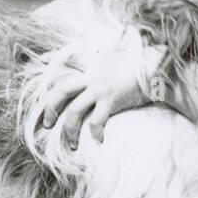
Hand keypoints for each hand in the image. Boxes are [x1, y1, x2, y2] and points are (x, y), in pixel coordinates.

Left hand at [40, 46, 162, 148]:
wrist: (157, 69)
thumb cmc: (140, 63)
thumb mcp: (116, 55)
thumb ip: (102, 58)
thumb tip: (96, 57)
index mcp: (93, 62)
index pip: (67, 58)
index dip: (52, 59)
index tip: (41, 60)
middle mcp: (92, 75)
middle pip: (62, 89)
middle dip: (50, 108)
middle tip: (46, 123)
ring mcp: (100, 89)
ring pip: (74, 110)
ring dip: (68, 129)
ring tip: (69, 142)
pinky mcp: (111, 101)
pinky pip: (96, 121)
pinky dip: (95, 133)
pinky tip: (97, 142)